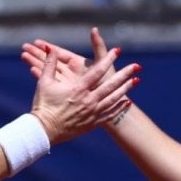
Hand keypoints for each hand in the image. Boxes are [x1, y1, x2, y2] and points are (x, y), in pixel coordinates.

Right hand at [24, 28, 138, 142]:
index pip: (97, 71)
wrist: (44, 131)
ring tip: (136, 81)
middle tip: (137, 66)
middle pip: (111, 85)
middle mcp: (88, 100)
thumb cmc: (43, 106)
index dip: (108, 59)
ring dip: (126, 89)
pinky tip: (127, 102)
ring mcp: (92, 113)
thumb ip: (49, 65)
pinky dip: (119, 107)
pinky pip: (109, 114)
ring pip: (113, 99)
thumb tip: (51, 49)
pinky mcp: (92, 123)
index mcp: (78, 89)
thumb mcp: (44, 83)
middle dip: (125, 74)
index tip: (118, 51)